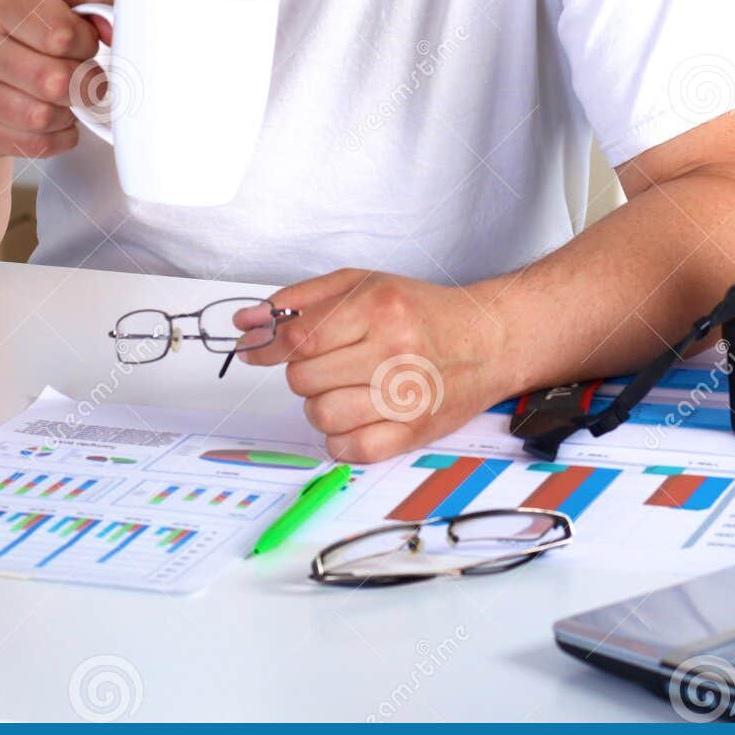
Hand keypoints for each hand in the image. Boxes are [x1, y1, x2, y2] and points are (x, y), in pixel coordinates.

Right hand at [0, 0, 113, 158]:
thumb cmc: (23, 34)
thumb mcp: (58, 1)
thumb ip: (96, 3)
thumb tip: (116, 30)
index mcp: (3, 5)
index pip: (63, 35)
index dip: (87, 46)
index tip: (84, 47)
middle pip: (56, 81)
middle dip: (85, 85)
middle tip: (84, 79)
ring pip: (43, 117)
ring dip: (68, 113)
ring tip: (63, 99)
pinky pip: (37, 144)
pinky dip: (59, 137)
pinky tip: (53, 120)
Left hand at [234, 270, 513, 461]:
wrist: (489, 340)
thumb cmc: (424, 312)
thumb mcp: (364, 284)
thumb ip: (301, 299)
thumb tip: (245, 324)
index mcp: (379, 307)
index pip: (299, 337)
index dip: (266, 348)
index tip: (256, 351)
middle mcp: (394, 350)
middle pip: (305, 378)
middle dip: (304, 373)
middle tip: (327, 365)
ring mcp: (406, 395)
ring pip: (322, 416)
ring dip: (320, 406)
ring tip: (342, 391)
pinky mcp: (414, 432)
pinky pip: (351, 450)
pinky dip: (342, 440)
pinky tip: (355, 419)